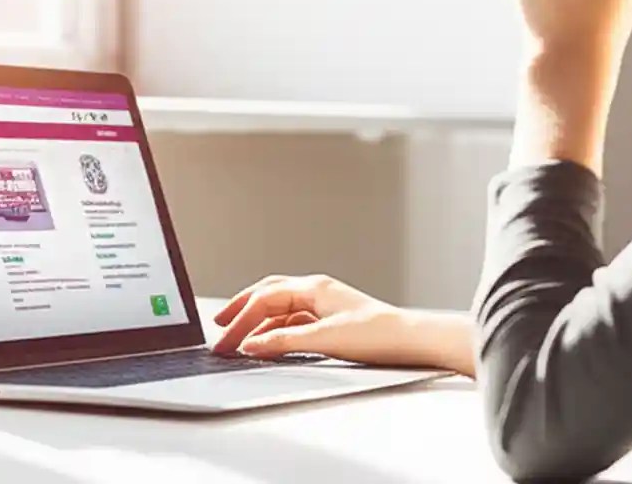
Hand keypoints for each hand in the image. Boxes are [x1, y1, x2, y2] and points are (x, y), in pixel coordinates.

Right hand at [212, 275, 475, 374]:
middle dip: (241, 309)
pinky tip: (269, 342)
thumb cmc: (378, 335)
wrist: (412, 341)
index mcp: (313, 287)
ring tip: (239, 336)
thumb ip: (284, 342)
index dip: (240, 321)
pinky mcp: (330, 320)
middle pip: (267, 294)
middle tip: (219, 326)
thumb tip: (251, 344)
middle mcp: (316, 291)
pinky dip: (275, 330)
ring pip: (280, 308)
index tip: (225, 341)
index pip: (264, 299)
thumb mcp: (325, 340)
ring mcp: (323, 304)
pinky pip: (293, 320)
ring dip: (258, 321)